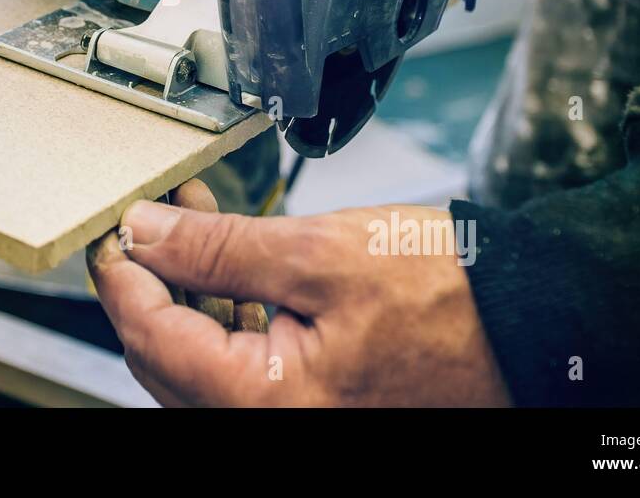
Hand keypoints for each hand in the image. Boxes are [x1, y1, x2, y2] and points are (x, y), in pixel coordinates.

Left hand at [88, 179, 511, 406]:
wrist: (528, 322)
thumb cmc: (450, 298)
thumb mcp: (319, 253)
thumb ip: (218, 247)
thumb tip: (145, 232)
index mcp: (265, 404)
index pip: (151, 337)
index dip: (121, 273)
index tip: (111, 224)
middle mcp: (271, 424)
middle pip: (166, 354)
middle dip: (150, 278)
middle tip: (147, 215)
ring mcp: (290, 415)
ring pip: (199, 356)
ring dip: (185, 285)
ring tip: (187, 217)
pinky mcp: (308, 399)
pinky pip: (240, 359)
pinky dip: (224, 304)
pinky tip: (225, 254)